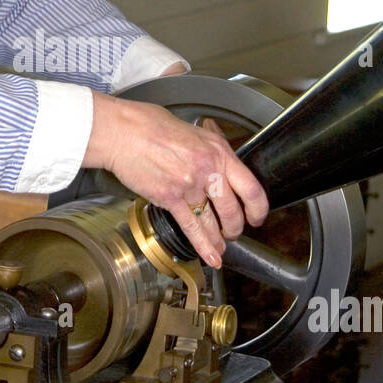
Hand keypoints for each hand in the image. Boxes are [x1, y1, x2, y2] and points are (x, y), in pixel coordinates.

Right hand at [83, 93, 268, 265]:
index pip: (251, 187)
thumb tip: (218, 163)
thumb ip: (210, 151)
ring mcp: (190, 185)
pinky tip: (210, 256)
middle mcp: (208, 169)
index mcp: (218, 152)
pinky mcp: (170, 197)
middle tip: (233, 232)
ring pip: (211, 221)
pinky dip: (202, 245)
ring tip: (220, 247)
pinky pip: (191, 226)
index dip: (258, 208)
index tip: (258, 216)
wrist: (123, 132)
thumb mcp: (194, 132)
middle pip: (233, 210)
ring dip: (218, 239)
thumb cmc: (150, 126)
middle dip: (235, 227)